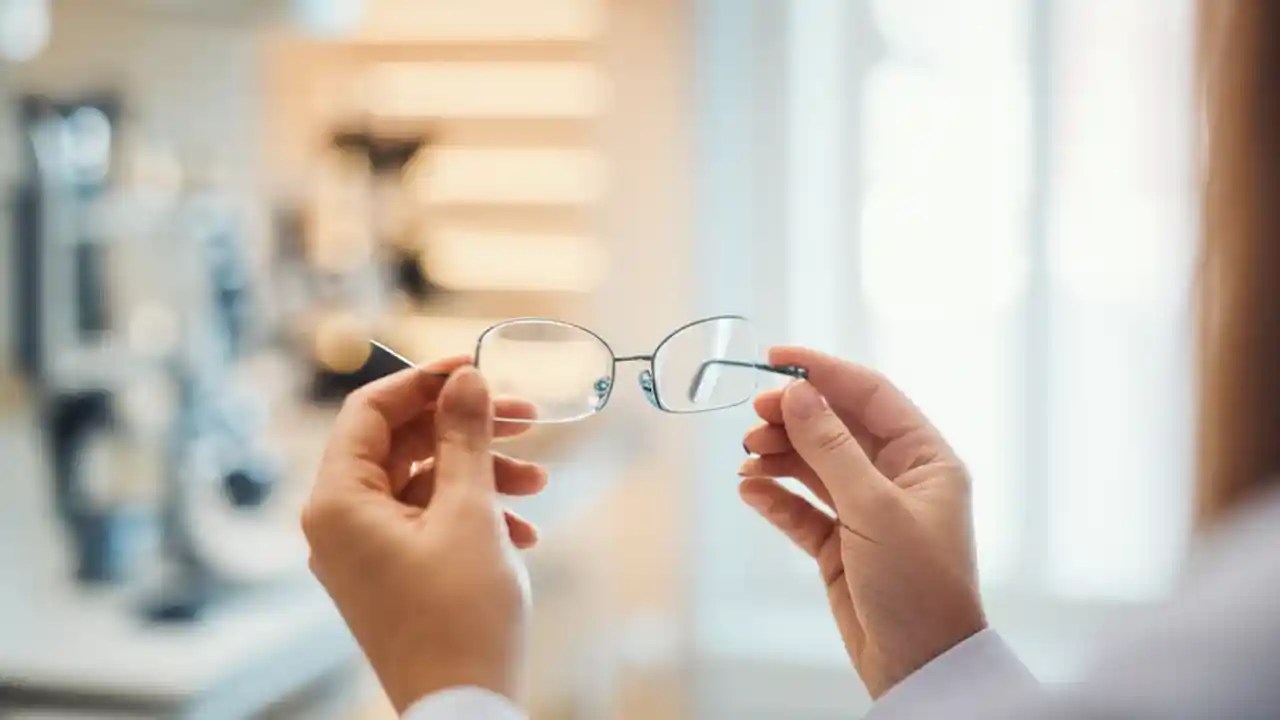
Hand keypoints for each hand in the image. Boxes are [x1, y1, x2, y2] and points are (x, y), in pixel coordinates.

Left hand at [302, 358, 544, 710]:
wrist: (463, 709)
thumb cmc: (460, 615)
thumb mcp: (469, 512)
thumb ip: (465, 436)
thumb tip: (466, 378)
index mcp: (338, 502)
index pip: (371, 410)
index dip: (427, 380)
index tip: (479, 367)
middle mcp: (339, 523)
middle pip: (403, 445)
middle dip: (470, 431)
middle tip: (527, 418)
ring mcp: (363, 553)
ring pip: (423, 484)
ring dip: (483, 474)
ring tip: (539, 483)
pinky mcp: (390, 576)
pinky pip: (428, 523)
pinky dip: (474, 515)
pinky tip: (524, 530)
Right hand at [738, 347, 985, 697]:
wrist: (919, 666)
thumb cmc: (917, 584)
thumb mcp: (874, 508)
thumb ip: (831, 448)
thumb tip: (797, 394)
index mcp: (925, 458)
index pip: (870, 394)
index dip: (823, 371)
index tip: (776, 359)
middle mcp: (897, 478)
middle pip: (836, 427)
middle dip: (793, 418)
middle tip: (755, 419)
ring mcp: (867, 511)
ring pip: (814, 465)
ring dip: (779, 455)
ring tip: (748, 458)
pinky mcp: (841, 545)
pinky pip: (802, 508)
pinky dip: (775, 496)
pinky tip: (750, 489)